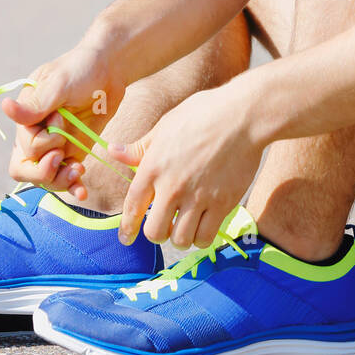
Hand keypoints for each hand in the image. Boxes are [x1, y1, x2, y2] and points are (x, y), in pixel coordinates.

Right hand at [2, 26, 125, 200]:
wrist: (108, 68)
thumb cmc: (79, 68)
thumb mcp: (58, 84)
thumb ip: (35, 104)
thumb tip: (5, 107)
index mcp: (26, 118)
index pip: (24, 148)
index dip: (41, 144)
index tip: (60, 122)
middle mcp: (37, 134)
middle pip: (26, 170)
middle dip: (43, 171)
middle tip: (61, 157)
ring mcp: (55, 145)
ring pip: (46, 178)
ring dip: (60, 181)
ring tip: (78, 172)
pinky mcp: (74, 151)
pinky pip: (67, 177)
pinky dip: (73, 186)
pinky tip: (82, 191)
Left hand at [108, 79, 263, 249]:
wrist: (242, 115)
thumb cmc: (203, 114)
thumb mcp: (166, 125)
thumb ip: (140, 147)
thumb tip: (112, 151)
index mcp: (154, 166)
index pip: (132, 206)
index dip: (127, 227)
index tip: (126, 238)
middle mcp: (172, 186)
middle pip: (155, 232)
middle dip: (157, 233)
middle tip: (165, 225)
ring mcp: (198, 197)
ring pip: (181, 240)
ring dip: (181, 237)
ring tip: (185, 226)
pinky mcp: (222, 203)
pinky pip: (205, 237)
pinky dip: (202, 237)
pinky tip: (203, 225)